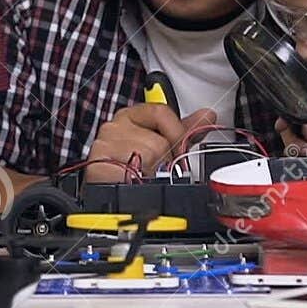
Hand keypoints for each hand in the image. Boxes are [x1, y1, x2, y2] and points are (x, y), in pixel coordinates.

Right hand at [85, 104, 216, 181]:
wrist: (107, 195)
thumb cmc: (131, 169)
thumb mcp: (160, 145)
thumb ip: (183, 131)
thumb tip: (208, 115)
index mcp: (130, 117)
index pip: (161, 112)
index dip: (177, 132)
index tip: (180, 147)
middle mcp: (115, 127)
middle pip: (158, 140)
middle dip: (163, 161)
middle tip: (154, 170)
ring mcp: (104, 144)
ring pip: (148, 157)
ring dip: (151, 174)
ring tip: (142, 177)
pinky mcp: (98, 164)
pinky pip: (132, 172)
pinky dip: (137, 182)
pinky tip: (132, 182)